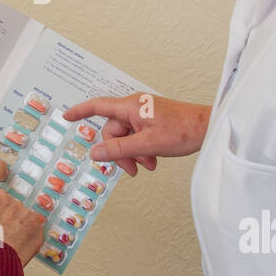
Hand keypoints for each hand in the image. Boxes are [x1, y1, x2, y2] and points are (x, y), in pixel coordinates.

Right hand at [0, 159, 45, 264]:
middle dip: (3, 215)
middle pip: (6, 202)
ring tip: (3, 247)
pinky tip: (15, 250)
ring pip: (20, 217)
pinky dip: (27, 239)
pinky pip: (32, 230)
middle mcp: (1, 197)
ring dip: (15, 228)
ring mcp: (19, 210)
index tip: (3, 171)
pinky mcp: (34, 225)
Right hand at [63, 93, 211, 175]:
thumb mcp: (147, 144)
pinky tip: (152, 160)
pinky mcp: (152, 121)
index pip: (98, 106)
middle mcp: (135, 107)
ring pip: (126, 136)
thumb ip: (119, 149)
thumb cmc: (183, 130)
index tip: (66, 117)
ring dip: (133, 153)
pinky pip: (137, 136)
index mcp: (131, 106)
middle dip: (120, 151)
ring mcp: (144, 114)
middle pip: (112, 131)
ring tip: (149, 165)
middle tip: (133, 169)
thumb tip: (95, 153)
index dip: (80, 111)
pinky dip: (141, 149)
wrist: (208, 128)